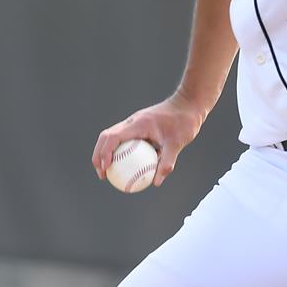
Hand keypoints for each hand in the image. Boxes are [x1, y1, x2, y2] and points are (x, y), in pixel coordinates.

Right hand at [92, 94, 209, 187]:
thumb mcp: (177, 144)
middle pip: (106, 137)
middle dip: (98, 155)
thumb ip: (166, 162)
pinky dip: (118, 151)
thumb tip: (156, 182)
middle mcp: (132, 122)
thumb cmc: (184, 122)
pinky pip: (123, 139)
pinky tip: (125, 167)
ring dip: (105, 152)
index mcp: (138, 124)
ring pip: (112, 136)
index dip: (104, 153)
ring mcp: (133, 123)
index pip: (113, 137)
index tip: (105, 169)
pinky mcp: (138, 125)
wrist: (188, 104)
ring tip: (107, 172)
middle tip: (102, 174)